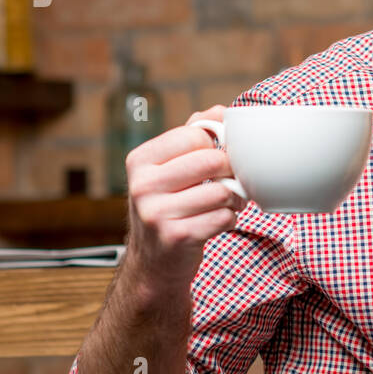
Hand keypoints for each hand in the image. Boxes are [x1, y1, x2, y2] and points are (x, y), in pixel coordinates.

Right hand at [124, 105, 247, 289]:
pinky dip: (229, 219)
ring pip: (222, 191)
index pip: (195, 135)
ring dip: (232, 199)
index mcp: (140, 160)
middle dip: (230, 171)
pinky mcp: (177, 237)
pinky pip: (223, 218)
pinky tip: (217, 222)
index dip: (217, 145)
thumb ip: (193, 135)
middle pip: (211, 161)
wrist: (154, 262)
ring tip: (224, 203)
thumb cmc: (169, 206)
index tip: (218, 157)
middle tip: (230, 181)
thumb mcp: (169, 168)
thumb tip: (221, 111)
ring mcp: (157, 213)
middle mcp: (143, 185)